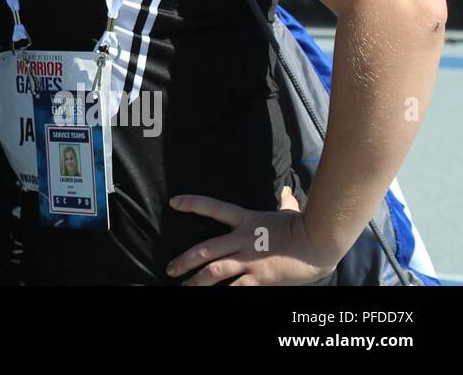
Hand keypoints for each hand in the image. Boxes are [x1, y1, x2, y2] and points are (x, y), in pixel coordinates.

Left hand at [165, 185, 339, 284]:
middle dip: (185, 260)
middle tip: (170, 269)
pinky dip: (224, 294)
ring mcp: (250, 259)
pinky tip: (213, 299)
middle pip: (206, 249)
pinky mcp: (260, 277)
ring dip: (196, 282)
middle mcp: (243, 240)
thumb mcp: (290, 211)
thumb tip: (286, 191)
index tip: (173, 203)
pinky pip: (237, 289)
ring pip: (215, 271)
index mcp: (247, 221)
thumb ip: (284, 202)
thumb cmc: (306, 225)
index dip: (192, 204)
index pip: (214, 208)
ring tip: (183, 288)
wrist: (319, 240)